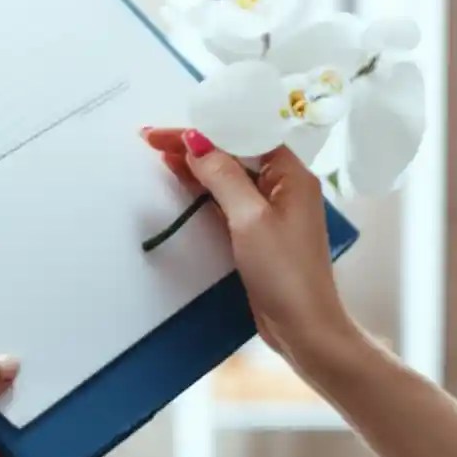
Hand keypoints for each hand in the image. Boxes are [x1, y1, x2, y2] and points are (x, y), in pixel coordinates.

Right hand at [142, 127, 358, 363]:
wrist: (304, 328)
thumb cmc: (284, 272)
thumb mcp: (249, 219)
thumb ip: (222, 176)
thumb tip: (194, 141)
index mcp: (292, 174)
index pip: (244, 135)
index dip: (204, 129)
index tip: (165, 132)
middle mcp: (285, 186)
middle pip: (235, 153)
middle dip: (195, 145)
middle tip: (152, 140)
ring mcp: (272, 210)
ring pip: (229, 176)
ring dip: (196, 166)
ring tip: (159, 155)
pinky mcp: (259, 232)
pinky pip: (228, 200)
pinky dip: (204, 190)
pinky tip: (182, 183)